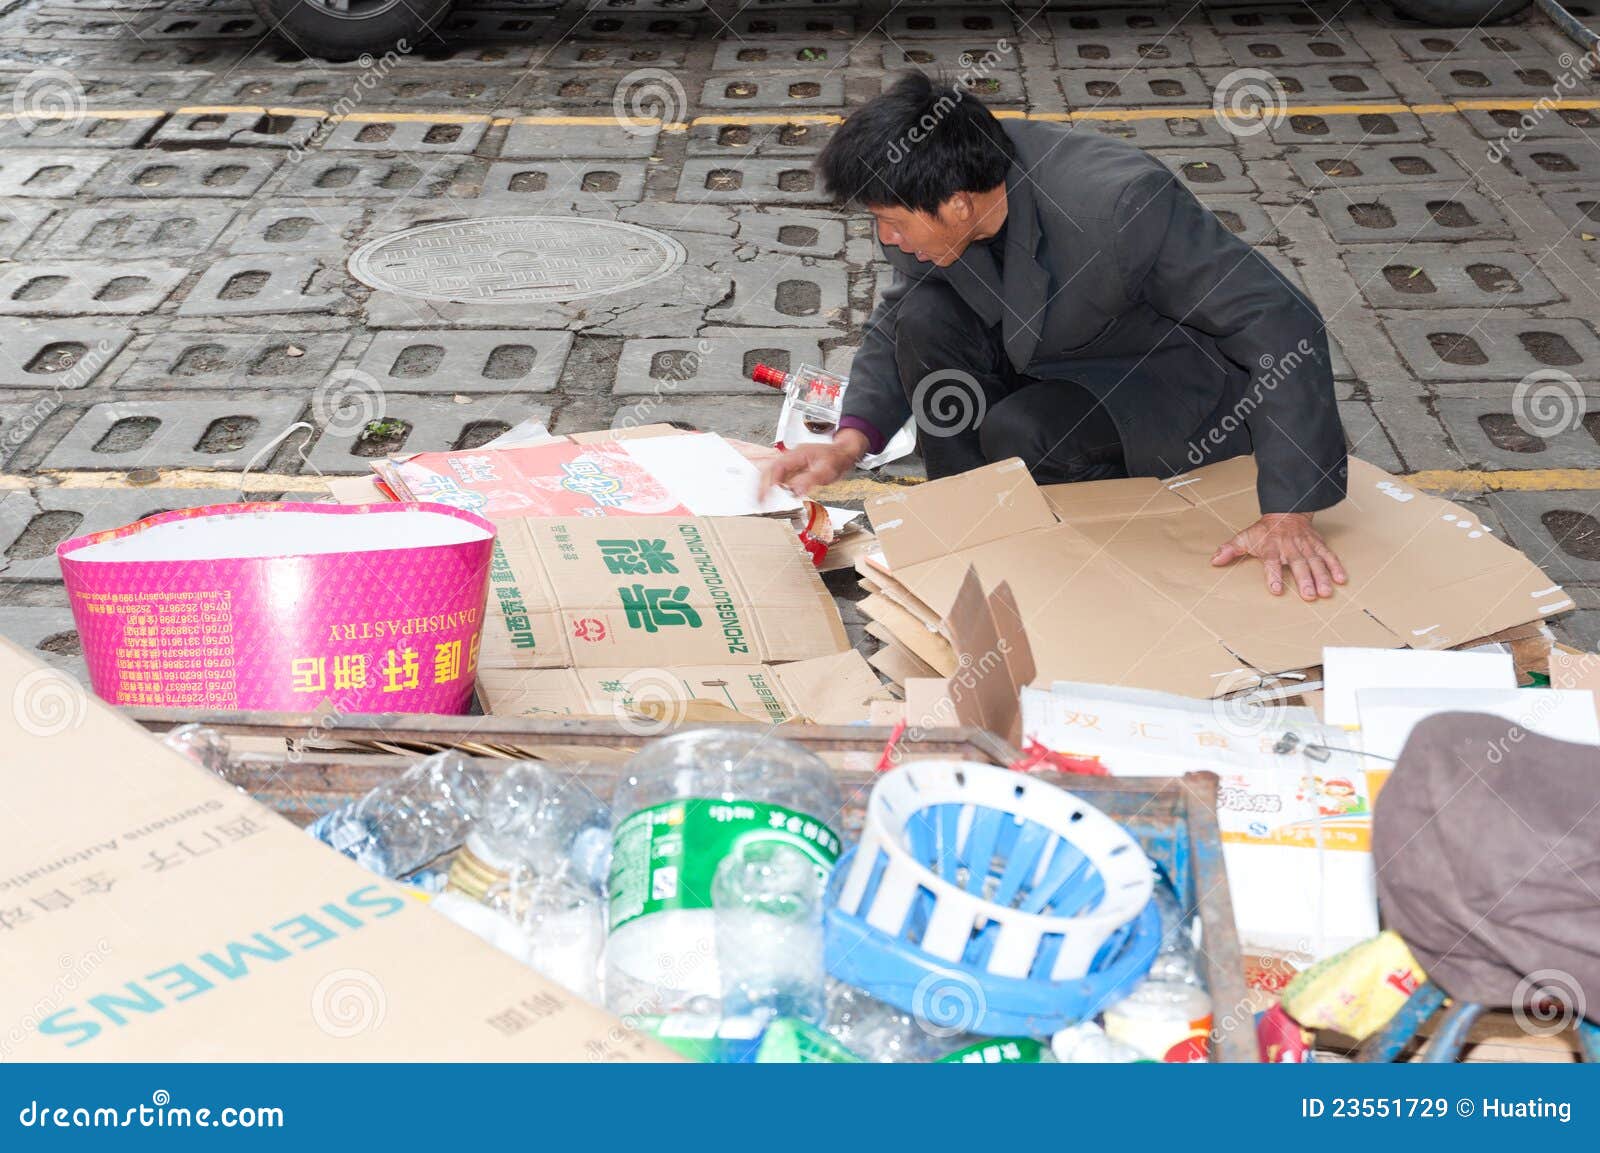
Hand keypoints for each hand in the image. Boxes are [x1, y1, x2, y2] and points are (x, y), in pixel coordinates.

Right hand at [760, 429, 868, 496]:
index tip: (765, 495)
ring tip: (760, 500)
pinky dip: (772, 486)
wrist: (843, 452)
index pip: (776, 467)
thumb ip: (810, 480)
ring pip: (771, 473)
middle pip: (769, 469)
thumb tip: (795, 491)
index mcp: (797, 455)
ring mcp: (791, 462)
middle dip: (761, 485)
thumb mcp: (826, 471)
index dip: (768, 482)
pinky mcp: (794, 468)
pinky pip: (779, 477)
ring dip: (764, 486)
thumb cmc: (836, 459)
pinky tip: (771, 496)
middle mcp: (791, 457)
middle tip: (758, 501)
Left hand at [1211, 512, 1347, 600]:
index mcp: (1271, 547)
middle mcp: (1290, 547)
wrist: (1286, 512)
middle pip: (1298, 564)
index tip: (1275, 589)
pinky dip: (1336, 567)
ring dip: (1322, 577)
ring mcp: (1306, 547)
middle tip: (1309, 596)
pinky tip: (1342, 580)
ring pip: (1315, 562)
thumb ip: (1230, 550)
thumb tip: (1214, 560)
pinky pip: (1328, 556)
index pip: (1271, 562)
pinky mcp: (1318, 546)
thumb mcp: (1245, 537)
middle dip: (1304, 580)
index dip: (1273, 575)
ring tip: (1326, 592)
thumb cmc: (1265, 531)